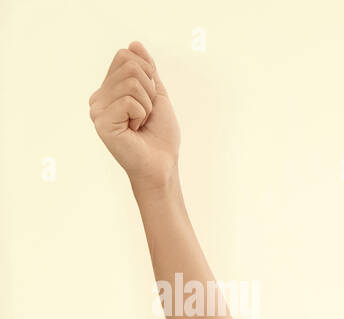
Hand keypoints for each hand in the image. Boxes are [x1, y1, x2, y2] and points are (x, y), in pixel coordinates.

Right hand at [88, 41, 179, 190]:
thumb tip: (134, 44)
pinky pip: (129, 101)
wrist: (162, 164)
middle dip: (149, 90)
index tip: (149, 100)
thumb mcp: (157, 95)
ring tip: (140, 123)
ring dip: (147, 105)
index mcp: (109, 90)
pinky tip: (134, 130)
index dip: (148, 75)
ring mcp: (97, 109)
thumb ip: (146, 70)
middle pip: (129, 65)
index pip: (125, 57)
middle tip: (146, 114)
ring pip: (132, 82)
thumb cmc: (160, 136)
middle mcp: (98, 97)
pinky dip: (141, 114)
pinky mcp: (102, 121)